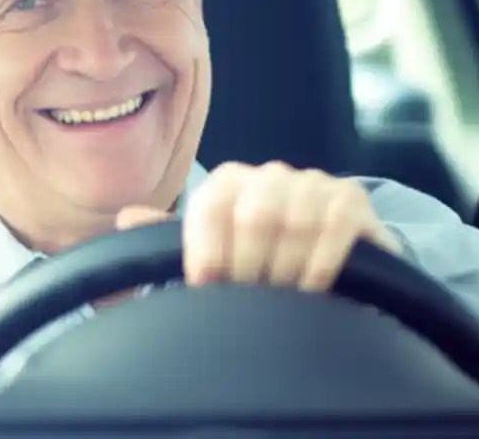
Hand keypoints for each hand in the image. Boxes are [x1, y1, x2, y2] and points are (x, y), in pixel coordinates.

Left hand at [116, 161, 400, 291]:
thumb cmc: (258, 258)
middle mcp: (269, 175)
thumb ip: (167, 236)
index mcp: (229, 182)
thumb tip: (128, 218)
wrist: (325, 254)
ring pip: (293, 223)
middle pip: (253, 216)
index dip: (206, 250)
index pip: (209, 206)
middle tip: (250, 303)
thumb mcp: (212, 248)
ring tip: (281, 301)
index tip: (206, 287)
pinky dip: (320, 263)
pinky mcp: (351, 198)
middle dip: (249, 267)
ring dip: (285, 270)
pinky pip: (335, 226)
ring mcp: (313, 183)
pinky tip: (312, 289)